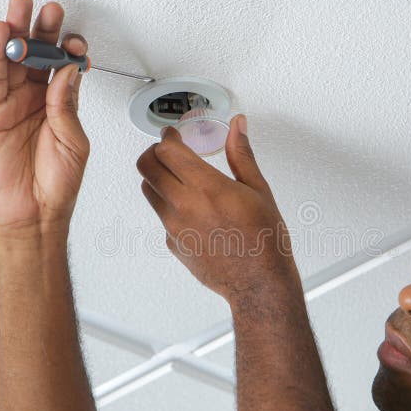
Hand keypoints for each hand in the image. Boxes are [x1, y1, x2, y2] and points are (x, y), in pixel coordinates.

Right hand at [0, 0, 89, 234]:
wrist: (33, 214)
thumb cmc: (57, 185)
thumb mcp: (74, 142)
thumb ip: (68, 106)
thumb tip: (67, 71)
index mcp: (63, 106)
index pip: (66, 69)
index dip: (70, 52)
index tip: (75, 41)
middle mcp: (38, 102)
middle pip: (40, 58)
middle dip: (45, 32)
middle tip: (49, 10)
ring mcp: (14, 106)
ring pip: (15, 61)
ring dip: (18, 33)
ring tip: (21, 8)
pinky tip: (0, 33)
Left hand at [137, 116, 303, 301]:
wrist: (259, 283)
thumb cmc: (264, 241)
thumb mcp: (258, 190)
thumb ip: (242, 155)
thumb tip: (238, 127)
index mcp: (207, 188)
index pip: (167, 150)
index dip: (167, 137)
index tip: (172, 134)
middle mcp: (184, 206)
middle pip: (147, 167)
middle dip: (154, 153)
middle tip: (168, 151)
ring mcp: (174, 227)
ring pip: (148, 191)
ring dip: (158, 178)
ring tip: (178, 178)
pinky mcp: (173, 244)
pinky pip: (161, 216)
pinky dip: (169, 206)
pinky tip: (191, 209)